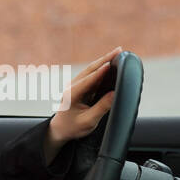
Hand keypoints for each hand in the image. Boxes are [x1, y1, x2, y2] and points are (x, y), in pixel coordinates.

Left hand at [43, 46, 121, 165]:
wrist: (59, 129)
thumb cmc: (72, 127)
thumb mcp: (88, 121)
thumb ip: (101, 108)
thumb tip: (114, 94)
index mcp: (72, 94)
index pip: (88, 80)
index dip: (101, 72)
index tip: (111, 64)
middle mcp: (72, 86)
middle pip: (91, 69)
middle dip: (105, 59)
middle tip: (119, 50)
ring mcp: (75, 84)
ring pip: (91, 69)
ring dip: (104, 60)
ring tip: (117, 52)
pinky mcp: (80, 86)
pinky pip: (92, 74)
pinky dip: (102, 67)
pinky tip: (111, 62)